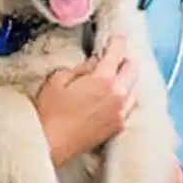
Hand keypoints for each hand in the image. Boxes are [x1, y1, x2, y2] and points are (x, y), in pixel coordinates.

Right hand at [35, 35, 138, 166]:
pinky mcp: (117, 127)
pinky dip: (124, 98)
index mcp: (104, 81)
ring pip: (133, 88)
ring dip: (125, 80)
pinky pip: (128, 106)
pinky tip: (111, 98)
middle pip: (132, 69)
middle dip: (123, 60)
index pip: (117, 53)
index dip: (117, 41)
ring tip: (112, 78)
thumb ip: (81, 68)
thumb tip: (94, 63)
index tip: (115, 37)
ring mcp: (120, 113)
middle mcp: (118, 96)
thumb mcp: (58, 80)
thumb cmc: (49, 113)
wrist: (49, 145)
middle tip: (112, 58)